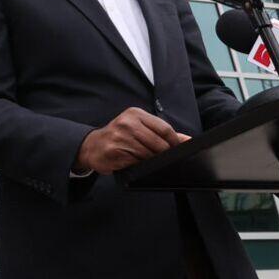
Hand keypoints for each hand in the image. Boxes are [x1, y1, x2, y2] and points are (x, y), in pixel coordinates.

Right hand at [75, 107, 189, 173]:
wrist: (92, 146)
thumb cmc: (118, 136)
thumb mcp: (138, 127)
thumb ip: (162, 132)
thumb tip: (186, 139)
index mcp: (135, 114)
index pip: (164, 128)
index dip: (174, 142)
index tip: (176, 149)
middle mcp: (127, 123)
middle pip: (159, 143)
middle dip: (163, 154)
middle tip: (160, 157)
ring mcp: (120, 137)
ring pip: (149, 155)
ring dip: (151, 161)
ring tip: (143, 158)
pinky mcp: (115, 151)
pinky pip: (137, 162)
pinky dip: (139, 165)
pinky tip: (132, 161)